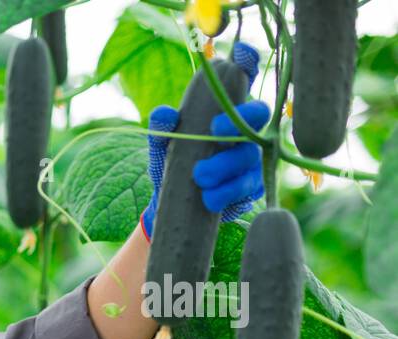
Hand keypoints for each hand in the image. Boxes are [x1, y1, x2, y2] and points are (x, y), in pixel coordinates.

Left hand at [140, 40, 269, 240]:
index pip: (244, 78)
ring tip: (198, 176)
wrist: (172, 203)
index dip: (247, 62)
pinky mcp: (251, 188)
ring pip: (250, 155)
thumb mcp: (162, 144)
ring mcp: (251, 158)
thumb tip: (164, 114)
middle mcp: (245, 129)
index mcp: (225, 110)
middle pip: (259, 114)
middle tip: (214, 130)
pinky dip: (226, 192)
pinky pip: (247, 187)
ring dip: (225, 166)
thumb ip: (162, 127)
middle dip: (239, 120)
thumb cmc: (173, 162)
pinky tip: (209, 198)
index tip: (241, 53)